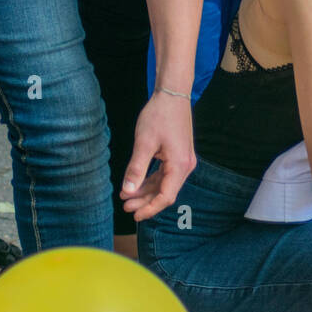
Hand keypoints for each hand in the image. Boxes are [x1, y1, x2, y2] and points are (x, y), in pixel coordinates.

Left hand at [120, 91, 196, 221]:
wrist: (172, 96)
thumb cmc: (159, 115)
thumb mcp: (144, 143)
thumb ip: (136, 169)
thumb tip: (128, 190)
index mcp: (180, 164)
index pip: (166, 196)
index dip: (150, 208)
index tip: (135, 215)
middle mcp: (185, 165)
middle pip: (166, 192)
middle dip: (146, 201)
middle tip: (126, 206)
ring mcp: (183, 160)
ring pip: (165, 184)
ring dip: (147, 192)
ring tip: (127, 197)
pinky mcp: (178, 156)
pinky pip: (165, 174)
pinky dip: (151, 181)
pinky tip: (137, 184)